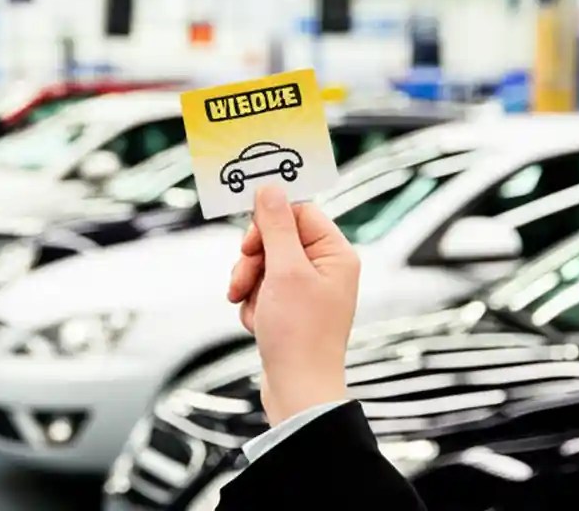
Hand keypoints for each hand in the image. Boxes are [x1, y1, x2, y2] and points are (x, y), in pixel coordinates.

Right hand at [228, 185, 359, 425]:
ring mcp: (308, 290)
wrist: (298, 390)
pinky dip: (252, 303)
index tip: (250, 241)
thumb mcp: (285, 271)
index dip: (269, 222)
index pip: (298, 212)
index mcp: (335, 254)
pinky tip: (257, 322)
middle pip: (277, 237)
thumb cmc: (299, 332)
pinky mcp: (291, 309)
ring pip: (264, 263)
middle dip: (253, 258)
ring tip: (246, 305)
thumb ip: (276, 226)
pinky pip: (262, 289)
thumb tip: (269, 187)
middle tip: (243, 278)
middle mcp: (326, 268)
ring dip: (248, 282)